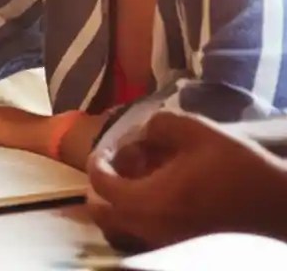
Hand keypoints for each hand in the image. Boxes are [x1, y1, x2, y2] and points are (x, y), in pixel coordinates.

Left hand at [87, 111, 286, 249]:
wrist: (275, 203)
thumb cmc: (236, 166)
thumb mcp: (196, 130)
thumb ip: (158, 124)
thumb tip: (140, 132)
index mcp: (147, 200)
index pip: (100, 184)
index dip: (99, 161)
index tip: (109, 148)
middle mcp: (149, 226)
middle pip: (102, 214)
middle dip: (100, 187)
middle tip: (116, 165)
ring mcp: (163, 240)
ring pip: (120, 225)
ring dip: (119, 200)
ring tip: (139, 176)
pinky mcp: (179, 244)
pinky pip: (141, 231)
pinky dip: (138, 211)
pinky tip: (160, 189)